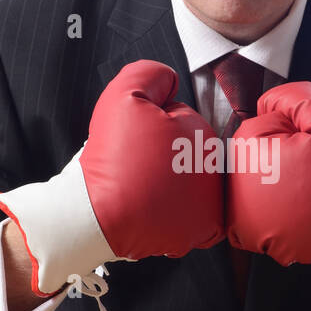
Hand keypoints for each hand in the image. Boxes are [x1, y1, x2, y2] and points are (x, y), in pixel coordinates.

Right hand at [0, 60, 222, 294]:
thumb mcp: (123, 96)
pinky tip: (152, 210)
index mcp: (204, 136)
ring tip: (140, 188)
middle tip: (135, 165)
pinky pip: (189, 219)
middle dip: (164, 155)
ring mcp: (211, 206)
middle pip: (188, 154)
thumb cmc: (110, 158)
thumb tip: (168, 80)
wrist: (94, 215)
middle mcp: (216, 173)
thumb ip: (151, 75)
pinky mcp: (198, 235)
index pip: (181, 122)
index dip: (152, 127)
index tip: (134, 142)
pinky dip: (173, 215)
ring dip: (170, 185)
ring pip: (188, 185)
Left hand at [225, 81, 310, 266]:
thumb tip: (263, 105)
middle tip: (307, 170)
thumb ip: (290, 97)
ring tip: (302, 189)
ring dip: (268, 180)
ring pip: (246, 182)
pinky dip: (266, 207)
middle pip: (246, 156)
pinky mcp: (252, 241)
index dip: (286, 132)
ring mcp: (243, 222)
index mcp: (253, 158)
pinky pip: (248, 212)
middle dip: (273, 156)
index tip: (308, 148)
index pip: (254, 128)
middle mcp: (240, 194)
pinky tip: (292, 206)